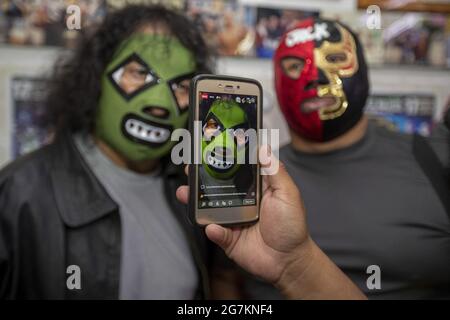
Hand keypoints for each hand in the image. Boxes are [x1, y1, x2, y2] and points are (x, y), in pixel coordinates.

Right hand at [176, 146, 311, 286]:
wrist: (289, 261)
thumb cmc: (292, 227)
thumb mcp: (287, 194)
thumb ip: (275, 171)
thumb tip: (263, 149)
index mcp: (255, 188)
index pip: (236, 169)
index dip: (224, 159)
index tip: (211, 148)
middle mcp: (241, 201)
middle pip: (217, 185)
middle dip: (201, 176)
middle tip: (191, 167)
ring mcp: (232, 219)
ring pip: (210, 207)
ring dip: (196, 200)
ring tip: (186, 193)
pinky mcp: (228, 237)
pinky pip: (215, 231)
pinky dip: (213, 229)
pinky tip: (213, 227)